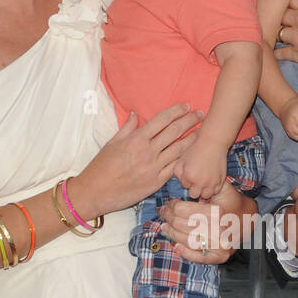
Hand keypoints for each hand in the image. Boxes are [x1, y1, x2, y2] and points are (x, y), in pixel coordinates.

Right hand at [76, 103, 202, 214]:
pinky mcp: (156, 183)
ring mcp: (154, 168)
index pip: (162, 120)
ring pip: (179, 150)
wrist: (95, 192)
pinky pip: (174, 169)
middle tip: (200, 114)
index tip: (186, 106)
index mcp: (136, 139)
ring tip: (201, 132)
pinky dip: (184, 160)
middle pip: (174, 132)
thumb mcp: (112, 143)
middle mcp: (148, 152)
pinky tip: (192, 155)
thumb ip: (127, 128)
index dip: (176, 111)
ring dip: (192, 139)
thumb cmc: (101, 167)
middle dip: (190, 121)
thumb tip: (135, 114)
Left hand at [159, 177, 253, 262]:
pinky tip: (176, 245)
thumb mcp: (222, 187)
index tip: (169, 203)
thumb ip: (205, 184)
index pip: (183, 210)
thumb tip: (183, 182)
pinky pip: (198, 258)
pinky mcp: (220, 257)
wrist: (250, 219)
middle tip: (164, 213)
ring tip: (165, 227)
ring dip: (172, 234)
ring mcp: (219, 246)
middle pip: (182, 225)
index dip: (172, 206)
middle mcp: (218, 231)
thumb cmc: (233, 201)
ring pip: (187, 241)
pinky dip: (185, 253)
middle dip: (169, 218)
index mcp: (216, 212)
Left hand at [175, 133, 228, 199]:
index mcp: (189, 176)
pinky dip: (213, 188)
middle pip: (194, 194)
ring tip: (204, 182)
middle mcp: (200, 182)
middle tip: (196, 179)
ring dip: (203, 190)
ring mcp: (211, 183)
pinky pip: (216, 191)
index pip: (184, 186)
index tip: (190, 174)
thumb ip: (177, 173)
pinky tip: (211, 180)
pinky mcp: (221, 181)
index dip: (187, 180)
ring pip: (205, 195)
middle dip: (194, 188)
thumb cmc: (196, 149)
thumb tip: (181, 181)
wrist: (213, 142)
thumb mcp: (181, 159)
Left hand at [277, 0, 297, 75]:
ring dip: (282, 35)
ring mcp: (297, 37)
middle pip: (282, 14)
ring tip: (285, 38)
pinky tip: (279, 54)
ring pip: (279, 32)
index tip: (295, 8)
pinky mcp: (295, 54)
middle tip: (287, 23)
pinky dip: (279, 54)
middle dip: (284, 18)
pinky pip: (280, 52)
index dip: (293, 4)